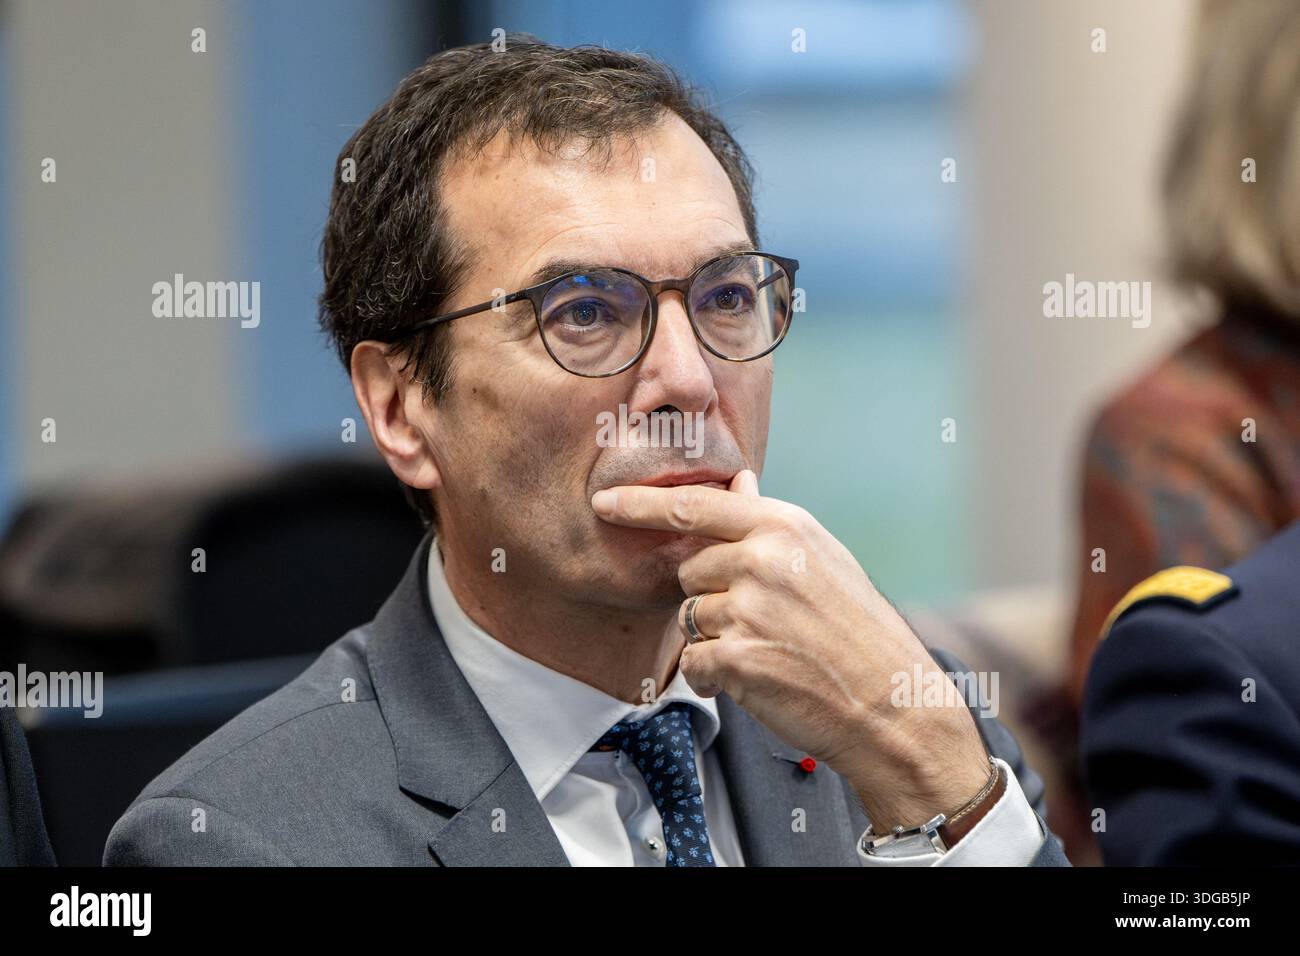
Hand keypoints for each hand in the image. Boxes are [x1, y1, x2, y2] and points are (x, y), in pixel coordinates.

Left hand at [591, 470, 991, 831]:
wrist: (891, 702)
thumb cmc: (858, 631)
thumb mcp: (824, 557)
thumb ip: (770, 522)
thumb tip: (741, 478)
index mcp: (783, 525)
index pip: (694, 505)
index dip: (642, 504)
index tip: (605, 504)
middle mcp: (762, 559)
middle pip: (689, 571)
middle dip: (712, 598)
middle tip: (765, 623)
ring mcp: (748, 608)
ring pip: (691, 619)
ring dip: (716, 641)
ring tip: (770, 653)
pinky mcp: (737, 658)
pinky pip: (693, 663)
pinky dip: (714, 678)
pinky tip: (757, 680)